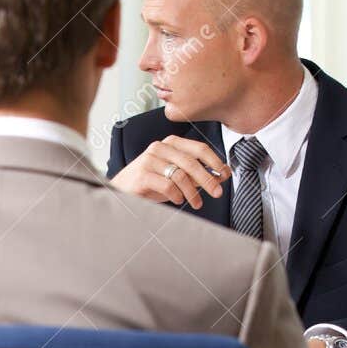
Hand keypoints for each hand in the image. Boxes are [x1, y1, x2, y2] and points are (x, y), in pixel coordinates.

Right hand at [111, 136, 229, 209]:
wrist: (121, 191)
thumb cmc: (151, 184)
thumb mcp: (176, 177)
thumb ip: (196, 174)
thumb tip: (223, 175)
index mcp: (171, 143)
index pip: (199, 148)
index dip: (215, 162)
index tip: (225, 175)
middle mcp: (160, 147)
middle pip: (192, 162)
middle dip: (208, 179)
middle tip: (217, 193)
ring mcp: (149, 160)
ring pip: (181, 175)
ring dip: (193, 192)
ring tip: (197, 204)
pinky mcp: (142, 175)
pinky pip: (167, 185)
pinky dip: (177, 195)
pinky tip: (178, 201)